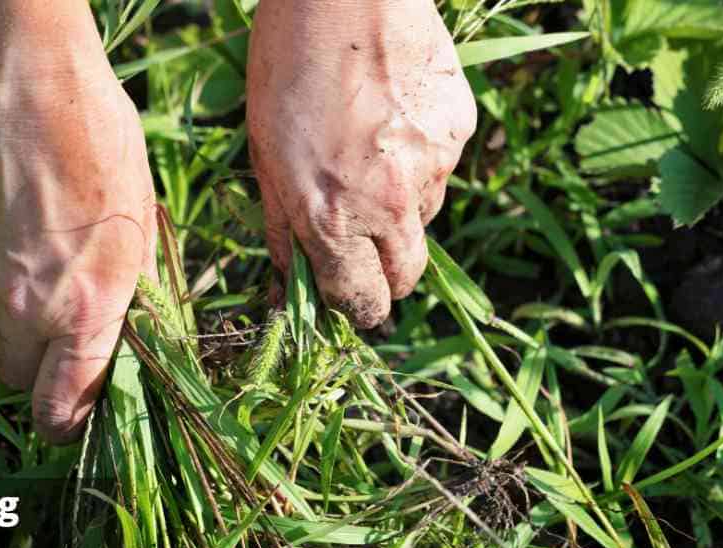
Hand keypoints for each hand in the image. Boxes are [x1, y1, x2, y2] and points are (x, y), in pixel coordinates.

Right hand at [0, 4, 154, 442]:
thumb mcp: (142, 225)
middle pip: (17, 379)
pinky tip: (12, 219)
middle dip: (37, 370)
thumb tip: (128, 337)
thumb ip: (130, 294)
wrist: (25, 81)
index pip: (63, 408)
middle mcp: (26, 307)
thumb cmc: (102, 144)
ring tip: (41, 249)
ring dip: (15, 310)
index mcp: (86, 308)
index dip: (68, 423)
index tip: (74, 418)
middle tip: (61, 332)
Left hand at [247, 0, 475, 327]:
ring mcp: (433, 167)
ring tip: (369, 154)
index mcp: (332, 217)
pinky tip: (392, 118)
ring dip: (400, 211)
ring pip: (424, 219)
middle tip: (364, 248)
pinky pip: (441, 168)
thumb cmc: (287, 65)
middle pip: (405, 278)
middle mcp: (390, 204)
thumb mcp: (263, 153)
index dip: (355, 308)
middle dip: (385, 277)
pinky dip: (420, 160)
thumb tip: (287, 283)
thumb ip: (282, 226)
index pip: (360, 301)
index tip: (350, 301)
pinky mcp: (459, 131)